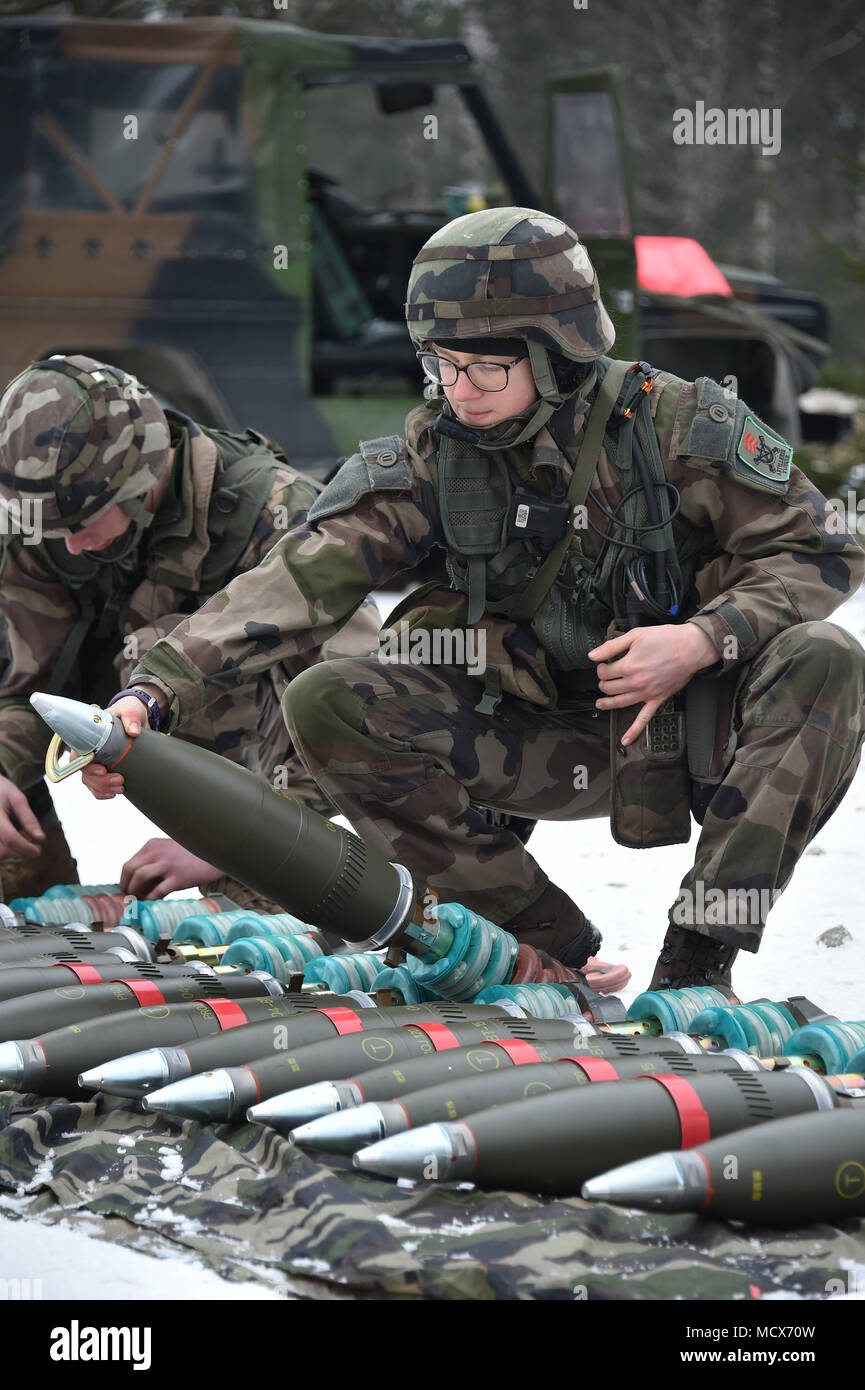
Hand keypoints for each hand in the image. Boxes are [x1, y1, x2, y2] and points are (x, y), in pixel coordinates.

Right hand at [0, 775, 45, 858]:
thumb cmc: (0, 790)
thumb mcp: (17, 798)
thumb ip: (28, 818)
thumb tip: (41, 838)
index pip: (11, 838)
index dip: (27, 848)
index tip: (39, 849)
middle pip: (3, 851)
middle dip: (21, 851)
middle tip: (32, 842)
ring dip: (12, 852)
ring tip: (21, 836)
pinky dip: (5, 850)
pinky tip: (12, 838)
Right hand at [80, 687, 165, 800]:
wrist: (137, 718)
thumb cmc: (128, 710)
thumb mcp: (130, 709)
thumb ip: (131, 716)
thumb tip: (133, 730)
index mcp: (88, 737)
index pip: (77, 756)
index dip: (86, 766)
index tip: (104, 769)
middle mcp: (88, 750)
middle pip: (84, 773)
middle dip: (101, 781)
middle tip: (120, 779)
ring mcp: (96, 761)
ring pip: (90, 782)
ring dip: (104, 788)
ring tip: (121, 787)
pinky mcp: (106, 769)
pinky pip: (97, 787)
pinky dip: (103, 793)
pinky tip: (115, 793)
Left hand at [120, 838, 222, 897]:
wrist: (215, 854)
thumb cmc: (192, 855)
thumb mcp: (169, 851)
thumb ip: (153, 861)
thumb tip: (137, 882)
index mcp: (153, 845)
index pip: (129, 863)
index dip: (125, 879)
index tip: (127, 889)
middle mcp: (158, 852)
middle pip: (130, 869)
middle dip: (127, 886)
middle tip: (130, 896)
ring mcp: (168, 864)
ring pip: (139, 878)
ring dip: (136, 892)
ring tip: (140, 899)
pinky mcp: (178, 877)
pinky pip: (157, 891)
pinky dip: (151, 899)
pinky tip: (154, 901)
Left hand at [588, 623, 718, 746]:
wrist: (691, 648)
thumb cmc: (667, 639)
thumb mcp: (635, 635)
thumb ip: (612, 646)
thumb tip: (593, 655)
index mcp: (628, 666)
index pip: (604, 672)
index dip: (601, 668)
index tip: (604, 665)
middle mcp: (635, 682)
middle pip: (609, 688)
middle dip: (603, 682)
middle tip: (605, 678)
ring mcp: (646, 693)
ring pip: (620, 703)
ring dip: (607, 704)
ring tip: (600, 703)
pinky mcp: (657, 699)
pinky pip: (644, 718)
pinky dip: (634, 731)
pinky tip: (626, 739)